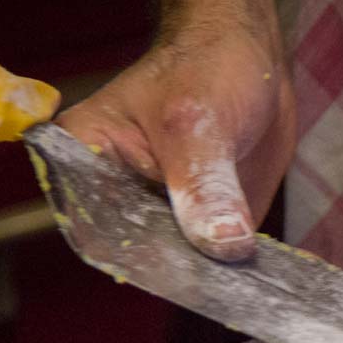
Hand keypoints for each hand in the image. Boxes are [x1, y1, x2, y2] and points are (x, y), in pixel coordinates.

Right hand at [58, 18, 293, 261]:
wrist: (253, 59)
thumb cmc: (206, 67)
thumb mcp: (198, 123)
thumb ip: (204, 186)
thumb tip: (224, 243)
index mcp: (83, 159)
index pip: (96, 226)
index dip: (136, 255)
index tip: (178, 268)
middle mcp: (115, 193)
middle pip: (138, 254)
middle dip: (181, 272)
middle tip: (219, 278)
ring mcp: (159, 212)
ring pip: (180, 263)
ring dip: (212, 276)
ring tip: (243, 283)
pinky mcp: (201, 225)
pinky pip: (215, 260)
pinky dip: (235, 271)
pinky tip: (259, 280)